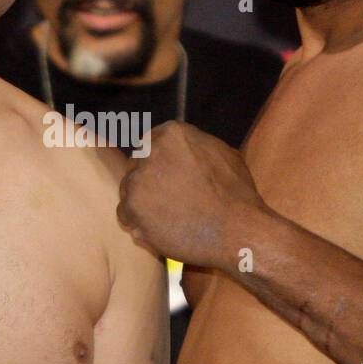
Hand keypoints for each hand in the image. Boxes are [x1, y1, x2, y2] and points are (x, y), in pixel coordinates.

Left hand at [116, 121, 265, 267]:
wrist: (237, 230)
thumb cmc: (236, 195)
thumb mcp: (223, 154)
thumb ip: (196, 146)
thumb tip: (183, 148)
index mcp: (172, 134)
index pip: (150, 144)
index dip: (156, 163)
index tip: (163, 178)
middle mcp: (150, 151)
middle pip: (136, 166)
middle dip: (147, 182)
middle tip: (165, 200)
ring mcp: (138, 179)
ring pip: (128, 190)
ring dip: (142, 204)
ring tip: (168, 218)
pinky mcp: (132, 206)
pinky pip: (125, 214)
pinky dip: (139, 224)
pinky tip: (161, 229)